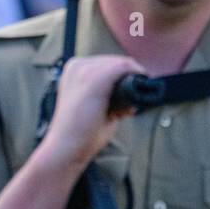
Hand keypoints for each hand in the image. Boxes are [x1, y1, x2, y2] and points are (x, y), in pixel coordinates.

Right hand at [31, 55, 143, 170]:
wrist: (66, 148)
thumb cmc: (80, 132)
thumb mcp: (93, 108)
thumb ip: (110, 101)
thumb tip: (131, 102)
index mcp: (73, 70)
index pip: (105, 63)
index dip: (122, 73)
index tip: (133, 88)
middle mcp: (77, 66)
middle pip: (114, 61)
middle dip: (129, 75)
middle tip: (137, 95)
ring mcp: (85, 71)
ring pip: (120, 63)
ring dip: (133, 75)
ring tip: (138, 95)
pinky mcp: (95, 80)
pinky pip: (123, 67)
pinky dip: (136, 72)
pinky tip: (143, 81)